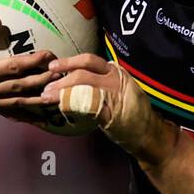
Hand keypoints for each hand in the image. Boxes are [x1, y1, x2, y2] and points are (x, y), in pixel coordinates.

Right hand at [0, 16, 60, 117]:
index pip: (12, 67)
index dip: (32, 61)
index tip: (49, 55)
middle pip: (19, 86)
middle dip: (41, 80)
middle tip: (60, 73)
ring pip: (18, 102)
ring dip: (39, 99)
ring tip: (58, 94)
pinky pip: (12, 113)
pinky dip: (28, 117)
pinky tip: (44, 120)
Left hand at [42, 54, 177, 167]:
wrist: (147, 133)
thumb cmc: (130, 114)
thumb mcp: (116, 92)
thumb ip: (98, 84)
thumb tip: (72, 83)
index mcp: (115, 71)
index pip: (89, 60)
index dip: (69, 62)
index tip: (53, 66)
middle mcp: (115, 78)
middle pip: (84, 68)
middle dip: (62, 74)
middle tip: (46, 83)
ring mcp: (114, 93)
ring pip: (83, 84)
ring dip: (62, 90)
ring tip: (47, 96)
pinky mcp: (112, 110)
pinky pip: (87, 104)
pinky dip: (71, 104)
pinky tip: (60, 107)